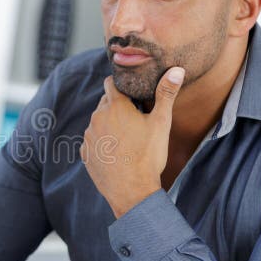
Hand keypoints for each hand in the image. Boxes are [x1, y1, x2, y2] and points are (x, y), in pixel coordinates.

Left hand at [80, 67, 184, 217]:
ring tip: (127, 139)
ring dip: (109, 125)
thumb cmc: (148, 155)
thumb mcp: (161, 122)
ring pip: (98, 122)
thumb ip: (166, 93)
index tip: (130, 93)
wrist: (132, 191)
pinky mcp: (85, 152)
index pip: (110, 83)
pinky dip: (102, 142)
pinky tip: (117, 152)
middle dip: (117, 107)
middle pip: (105, 103)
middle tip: (135, 120)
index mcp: (115, 106)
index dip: (121, 85)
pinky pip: (93, 141)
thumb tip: (176, 70)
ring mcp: (88, 136)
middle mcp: (97, 117)